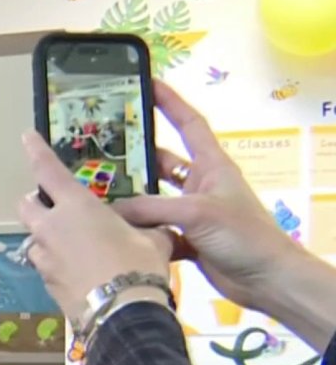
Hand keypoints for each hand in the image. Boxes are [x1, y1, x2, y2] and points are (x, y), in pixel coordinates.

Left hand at [17, 132, 173, 321]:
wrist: (122, 314)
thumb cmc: (138, 265)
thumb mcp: (152, 238)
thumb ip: (146, 226)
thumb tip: (154, 228)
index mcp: (75, 206)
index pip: (48, 171)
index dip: (36, 152)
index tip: (26, 137)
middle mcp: (51, 228)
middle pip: (26, 206)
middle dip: (36, 202)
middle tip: (55, 206)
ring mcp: (44, 258)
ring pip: (33, 238)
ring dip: (45, 237)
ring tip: (71, 244)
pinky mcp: (46, 283)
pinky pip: (45, 265)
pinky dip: (56, 263)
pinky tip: (78, 271)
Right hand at [110, 81, 300, 311]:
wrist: (267, 279)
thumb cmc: (243, 235)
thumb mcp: (197, 212)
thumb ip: (151, 208)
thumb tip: (110, 210)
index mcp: (212, 166)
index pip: (189, 124)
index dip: (170, 102)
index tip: (146, 84)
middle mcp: (200, 185)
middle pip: (162, 162)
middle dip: (135, 156)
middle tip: (101, 149)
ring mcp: (192, 213)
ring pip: (153, 199)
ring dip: (131, 199)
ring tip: (97, 193)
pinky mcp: (186, 239)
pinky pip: (155, 230)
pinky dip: (138, 232)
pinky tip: (115, 232)